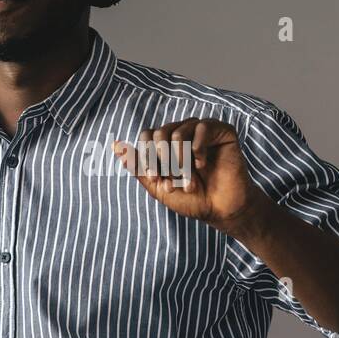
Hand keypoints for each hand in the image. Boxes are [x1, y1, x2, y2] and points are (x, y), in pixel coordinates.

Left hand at [113, 117, 274, 237]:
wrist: (221, 210)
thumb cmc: (192, 200)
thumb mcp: (159, 187)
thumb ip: (139, 168)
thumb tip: (116, 146)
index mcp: (167, 144)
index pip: (147, 135)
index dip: (147, 156)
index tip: (154, 178)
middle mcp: (183, 133)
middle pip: (160, 133)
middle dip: (162, 161)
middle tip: (172, 181)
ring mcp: (202, 130)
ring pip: (178, 133)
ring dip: (180, 161)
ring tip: (189, 181)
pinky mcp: (222, 131)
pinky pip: (202, 127)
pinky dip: (198, 148)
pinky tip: (202, 164)